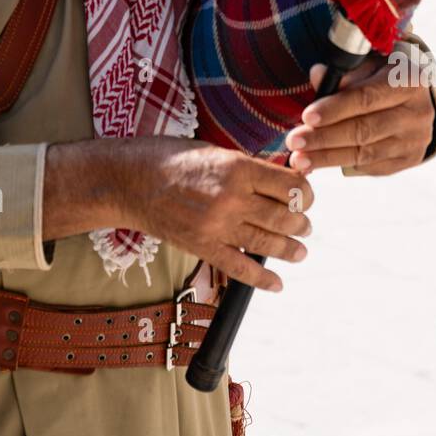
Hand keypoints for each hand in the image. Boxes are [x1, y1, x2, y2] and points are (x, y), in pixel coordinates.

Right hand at [118, 138, 313, 291]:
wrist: (129, 180)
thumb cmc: (170, 158)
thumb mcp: (215, 151)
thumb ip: (246, 168)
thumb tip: (279, 182)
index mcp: (237, 167)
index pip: (289, 186)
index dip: (306, 193)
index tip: (306, 197)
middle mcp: (231, 198)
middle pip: (285, 216)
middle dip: (302, 222)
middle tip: (306, 224)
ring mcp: (217, 225)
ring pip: (268, 243)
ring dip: (291, 249)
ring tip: (300, 251)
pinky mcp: (202, 247)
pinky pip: (239, 268)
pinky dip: (263, 279)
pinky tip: (277, 283)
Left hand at [286, 50, 435, 176]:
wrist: (414, 94)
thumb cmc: (381, 72)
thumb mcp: (366, 61)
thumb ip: (343, 70)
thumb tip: (317, 75)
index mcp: (410, 80)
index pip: (367, 98)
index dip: (335, 108)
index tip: (306, 117)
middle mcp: (419, 112)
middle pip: (364, 130)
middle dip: (324, 138)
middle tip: (294, 141)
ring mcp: (416, 139)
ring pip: (365, 153)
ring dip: (327, 157)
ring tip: (297, 158)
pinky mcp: (410, 159)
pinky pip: (370, 166)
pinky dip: (341, 165)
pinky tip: (316, 163)